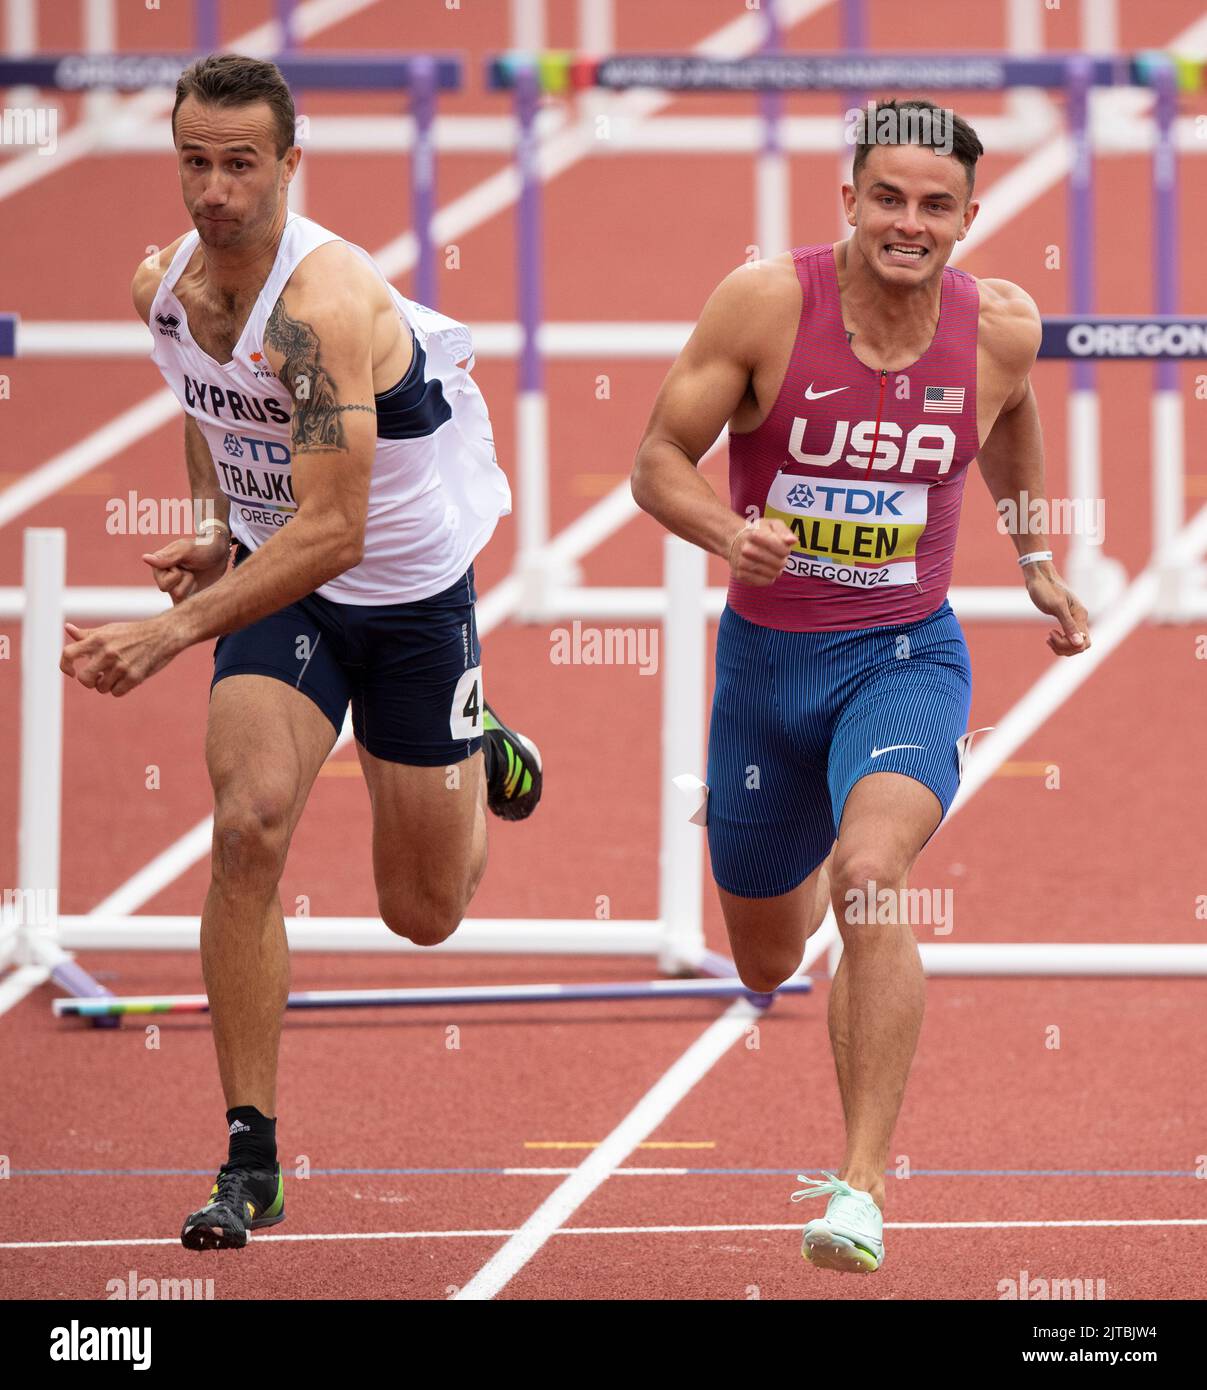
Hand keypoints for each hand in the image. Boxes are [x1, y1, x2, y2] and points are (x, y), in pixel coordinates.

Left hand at [60, 616, 181, 696]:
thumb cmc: (133, 632)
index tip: (72, 672)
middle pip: (84, 679)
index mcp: (97, 639)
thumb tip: (67, 628)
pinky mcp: (134, 676)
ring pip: (101, 688)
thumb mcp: (109, 630)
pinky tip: (126, 679)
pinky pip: (117, 692)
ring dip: (107, 685)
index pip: (68, 654)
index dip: (65, 666)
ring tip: (117, 675)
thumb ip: (87, 634)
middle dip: (90, 682)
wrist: (163, 634)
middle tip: (98, 677)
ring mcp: (121, 665)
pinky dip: (120, 689)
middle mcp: (107, 652)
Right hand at [142, 533, 228, 605]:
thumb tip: (145, 558)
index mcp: (158, 565)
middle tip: (191, 570)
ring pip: (179, 598)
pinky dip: (188, 604)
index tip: (184, 564)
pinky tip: (195, 595)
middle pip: (169, 592)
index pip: (164, 584)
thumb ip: (167, 557)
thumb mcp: (186, 550)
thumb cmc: (202, 547)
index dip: (178, 576)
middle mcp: (162, 577)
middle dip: (185, 581)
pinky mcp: (185, 594)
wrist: (219, 553)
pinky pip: (181, 606)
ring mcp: (173, 586)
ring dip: (191, 586)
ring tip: (195, 576)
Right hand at [727, 517, 795, 585]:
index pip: (782, 549)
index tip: (782, 548)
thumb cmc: (758, 532)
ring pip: (771, 574)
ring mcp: (742, 563)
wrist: (733, 540)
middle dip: (782, 561)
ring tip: (773, 564)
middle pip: (778, 563)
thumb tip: (792, 541)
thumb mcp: (771, 525)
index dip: (786, 550)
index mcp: (755, 534)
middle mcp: (746, 549)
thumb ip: (784, 531)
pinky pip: (763, 582)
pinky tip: (767, 571)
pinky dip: (769, 578)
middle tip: (778, 557)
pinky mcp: (740, 575)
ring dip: (776, 570)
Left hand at [1024, 567, 1090, 655]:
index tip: (1054, 635)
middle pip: (1080, 646)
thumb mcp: (1056, 607)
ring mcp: (1074, 619)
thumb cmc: (1045, 589)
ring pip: (1074, 644)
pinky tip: (1049, 636)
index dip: (1069, 646)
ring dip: (1061, 646)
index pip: (1084, 643)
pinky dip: (1059, 642)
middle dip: (1064, 647)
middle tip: (1049, 637)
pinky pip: (1068, 638)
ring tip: (1048, 638)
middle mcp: (1080, 618)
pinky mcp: (1066, 619)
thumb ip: (1068, 624)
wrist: (1038, 577)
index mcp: (1081, 615)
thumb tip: (1078, 643)